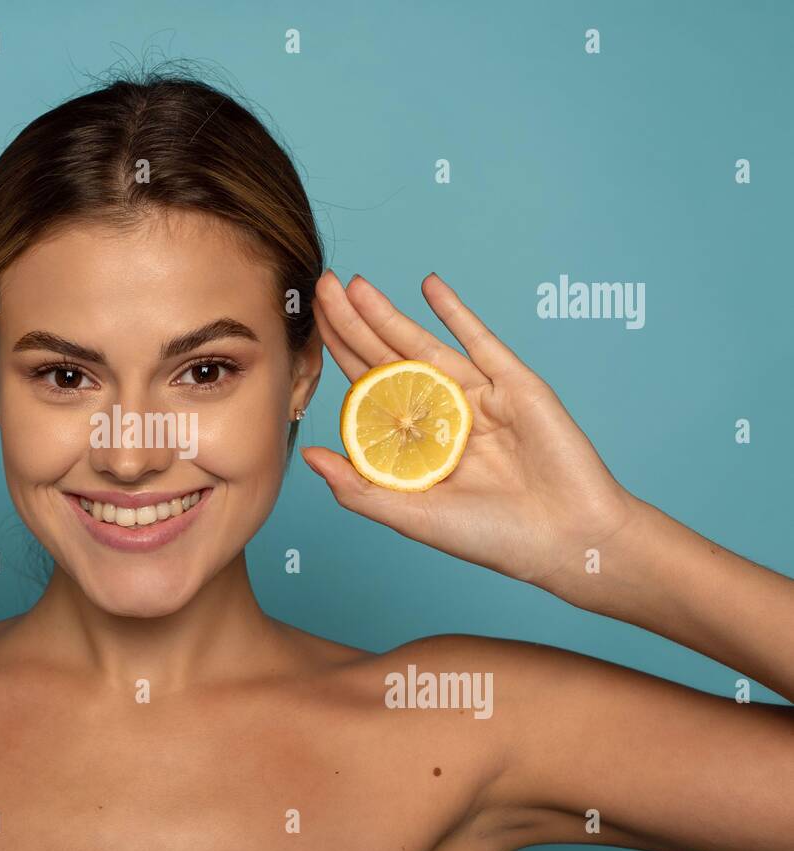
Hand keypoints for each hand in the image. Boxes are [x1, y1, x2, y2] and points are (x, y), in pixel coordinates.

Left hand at [301, 270, 638, 592]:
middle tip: (322, 286)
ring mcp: (478, 395)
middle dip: (353, 323)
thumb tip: (308, 455)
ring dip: (388, 313)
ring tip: (354, 285)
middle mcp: (442, 414)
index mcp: (415, 445)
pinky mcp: (515, 384)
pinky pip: (480, 340)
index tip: (311, 325)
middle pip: (387, 357)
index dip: (339, 356)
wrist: (567, 539)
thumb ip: (359, 488)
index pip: (367, 390)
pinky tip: (429, 285)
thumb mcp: (413, 516)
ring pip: (422, 344)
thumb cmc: (492, 538)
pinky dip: (455, 312)